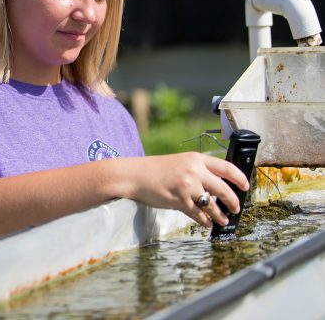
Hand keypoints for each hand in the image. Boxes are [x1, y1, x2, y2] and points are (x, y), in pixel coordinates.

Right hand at [125, 152, 249, 227]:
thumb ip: (198, 170)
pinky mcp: (180, 200)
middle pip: (224, 189)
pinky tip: (207, 223)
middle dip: (233, 201)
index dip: (240, 178)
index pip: (227, 167)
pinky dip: (205, 221)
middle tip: (236, 208)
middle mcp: (194, 171)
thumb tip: (217, 184)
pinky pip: (198, 214)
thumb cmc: (156, 170)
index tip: (245, 186)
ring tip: (223, 220)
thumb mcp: (180, 162)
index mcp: (196, 159)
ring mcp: (187, 186)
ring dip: (220, 215)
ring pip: (212, 205)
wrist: (134, 175)